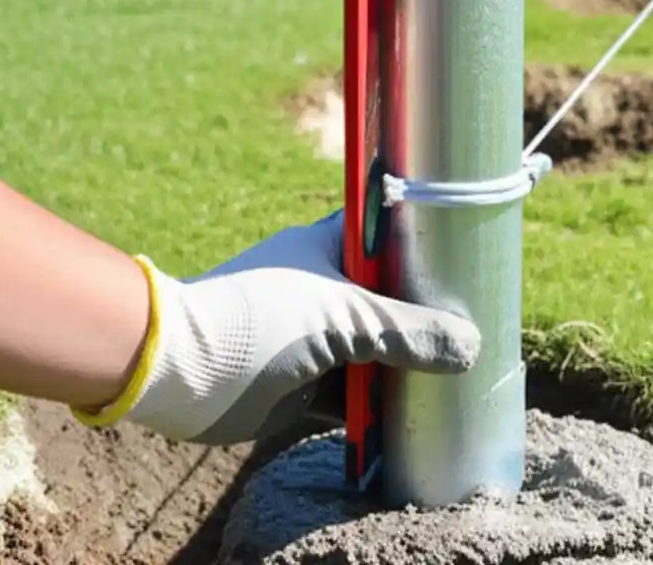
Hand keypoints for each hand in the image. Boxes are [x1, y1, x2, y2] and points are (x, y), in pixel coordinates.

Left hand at [76, 211, 480, 444]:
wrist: (176, 372)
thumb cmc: (257, 320)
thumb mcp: (345, 316)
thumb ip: (410, 332)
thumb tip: (471, 347)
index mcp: (329, 249)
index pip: (389, 235)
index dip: (427, 245)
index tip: (468, 259)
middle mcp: (322, 290)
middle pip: (389, 300)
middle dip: (427, 317)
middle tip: (476, 326)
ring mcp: (311, 340)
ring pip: (374, 352)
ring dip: (406, 368)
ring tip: (459, 374)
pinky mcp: (300, 387)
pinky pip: (354, 398)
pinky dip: (380, 410)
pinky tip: (417, 418)